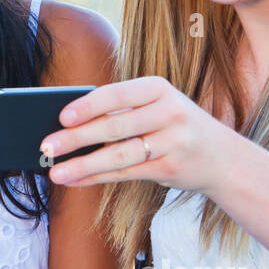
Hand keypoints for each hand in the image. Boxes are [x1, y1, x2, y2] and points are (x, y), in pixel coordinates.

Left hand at [38, 75, 241, 196]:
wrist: (222, 156)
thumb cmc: (173, 125)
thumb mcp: (155, 106)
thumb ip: (120, 111)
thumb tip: (67, 123)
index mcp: (158, 88)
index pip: (117, 94)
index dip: (88, 105)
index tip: (62, 117)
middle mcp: (169, 112)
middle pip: (115, 126)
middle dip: (76, 138)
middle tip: (46, 147)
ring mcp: (173, 141)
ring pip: (119, 154)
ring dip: (83, 165)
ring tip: (55, 172)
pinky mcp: (171, 168)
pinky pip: (126, 173)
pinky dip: (97, 177)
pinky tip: (76, 180)